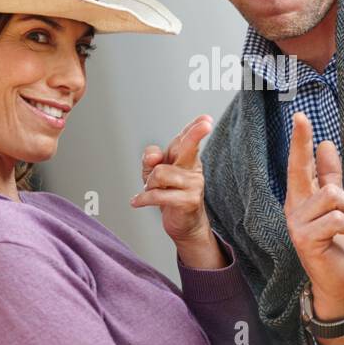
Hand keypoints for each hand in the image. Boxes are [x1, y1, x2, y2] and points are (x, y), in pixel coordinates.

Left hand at [131, 114, 222, 267]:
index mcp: (186, 158)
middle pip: (189, 147)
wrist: (183, 225)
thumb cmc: (170, 194)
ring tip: (150, 191)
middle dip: (195, 134)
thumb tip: (153, 155)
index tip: (206, 120)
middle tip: (206, 125)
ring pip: (160, 173)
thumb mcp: (155, 174)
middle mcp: (193, 169)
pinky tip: (137, 202)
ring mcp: (193, 185)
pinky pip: (158, 194)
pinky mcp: (188, 201)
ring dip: (148, 184)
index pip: (188, 140)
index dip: (196, 128)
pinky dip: (143, 198)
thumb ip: (151, 160)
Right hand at [284, 112, 343, 316]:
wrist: (340, 283)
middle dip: (301, 143)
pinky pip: (336, 219)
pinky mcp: (304, 239)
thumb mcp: (340, 208)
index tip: (300, 117)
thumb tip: (325, 145)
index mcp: (302, 199)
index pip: (299, 165)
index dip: (299, 142)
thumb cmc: (339, 247)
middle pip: (300, 169)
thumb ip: (330, 178)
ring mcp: (297, 224)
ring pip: (331, 195)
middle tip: (301, 117)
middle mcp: (294, 209)